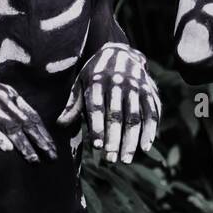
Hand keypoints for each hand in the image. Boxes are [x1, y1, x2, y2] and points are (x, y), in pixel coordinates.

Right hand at [0, 66, 56, 161]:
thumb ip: (6, 110)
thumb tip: (22, 129)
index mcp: (9, 94)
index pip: (32, 116)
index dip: (43, 134)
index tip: (53, 150)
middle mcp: (2, 97)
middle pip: (26, 123)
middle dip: (40, 142)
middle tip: (51, 159)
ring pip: (10, 127)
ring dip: (23, 145)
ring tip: (33, 160)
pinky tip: (7, 150)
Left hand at [57, 43, 160, 162]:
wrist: (121, 52)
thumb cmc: (96, 73)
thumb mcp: (81, 83)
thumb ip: (74, 103)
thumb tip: (60, 124)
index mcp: (98, 80)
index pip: (97, 107)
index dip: (98, 127)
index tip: (97, 146)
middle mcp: (118, 82)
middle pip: (117, 115)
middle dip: (114, 139)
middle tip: (110, 160)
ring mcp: (136, 86)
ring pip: (135, 117)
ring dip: (131, 140)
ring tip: (125, 159)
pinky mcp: (149, 90)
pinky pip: (152, 113)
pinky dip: (150, 130)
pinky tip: (145, 147)